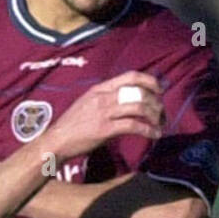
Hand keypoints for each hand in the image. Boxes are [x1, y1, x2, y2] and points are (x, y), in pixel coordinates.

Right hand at [42, 72, 163, 159]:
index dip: (149, 81)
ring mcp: (104, 113)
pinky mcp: (105, 129)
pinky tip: (154, 135)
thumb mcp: (87, 103)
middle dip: (155, 101)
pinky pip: (134, 126)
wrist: (57, 141)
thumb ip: (105, 99)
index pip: (130, 76)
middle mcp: (103, 97)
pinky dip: (148, 130)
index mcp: (100, 89)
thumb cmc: (72, 126)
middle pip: (138, 91)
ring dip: (154, 115)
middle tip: (161, 112)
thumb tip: (125, 100)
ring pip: (139, 106)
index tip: (159, 89)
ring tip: (160, 124)